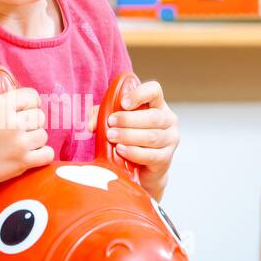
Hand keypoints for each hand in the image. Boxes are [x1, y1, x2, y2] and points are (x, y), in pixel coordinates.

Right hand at [0, 68, 52, 191]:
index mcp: (1, 105)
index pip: (32, 96)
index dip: (29, 101)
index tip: (23, 109)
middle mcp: (12, 123)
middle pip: (39, 116)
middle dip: (31, 120)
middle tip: (20, 126)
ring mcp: (18, 144)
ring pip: (43, 135)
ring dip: (35, 137)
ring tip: (22, 140)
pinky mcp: (22, 162)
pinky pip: (47, 154)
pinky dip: (42, 154)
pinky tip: (31, 153)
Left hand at [102, 79, 177, 198]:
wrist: (141, 169)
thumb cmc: (128, 139)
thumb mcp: (114, 122)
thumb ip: (101, 116)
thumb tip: (90, 124)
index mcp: (157, 105)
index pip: (154, 91)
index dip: (139, 94)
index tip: (123, 103)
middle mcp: (168, 120)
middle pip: (153, 116)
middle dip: (128, 120)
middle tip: (110, 123)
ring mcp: (170, 140)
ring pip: (152, 136)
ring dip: (129, 136)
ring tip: (111, 137)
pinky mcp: (166, 158)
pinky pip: (151, 155)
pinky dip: (134, 152)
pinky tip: (121, 150)